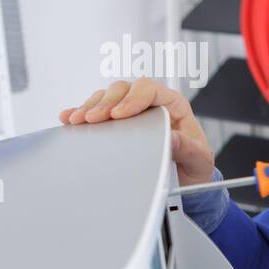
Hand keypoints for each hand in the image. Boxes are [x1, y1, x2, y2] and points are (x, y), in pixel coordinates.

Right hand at [58, 78, 214, 186]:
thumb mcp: (199, 159)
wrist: (186, 179)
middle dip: (106, 102)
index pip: (151, 90)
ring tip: (78, 121)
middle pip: (124, 89)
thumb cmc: (195, 163)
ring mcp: (132, 111)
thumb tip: (172, 138)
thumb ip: (188, 148)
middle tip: (93, 119)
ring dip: (90, 107)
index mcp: (174, 105)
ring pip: (107, 97)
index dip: (133, 98)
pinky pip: (96, 110)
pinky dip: (81, 113)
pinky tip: (69, 118)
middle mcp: (151, 103)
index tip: (119, 115)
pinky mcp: (116, 123)